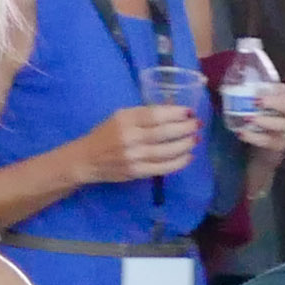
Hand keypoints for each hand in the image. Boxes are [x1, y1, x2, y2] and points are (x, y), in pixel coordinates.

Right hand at [70, 101, 198, 187]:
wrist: (87, 159)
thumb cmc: (106, 134)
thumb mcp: (119, 117)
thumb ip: (142, 115)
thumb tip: (172, 112)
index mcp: (124, 119)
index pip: (154, 115)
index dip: (175, 113)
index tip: (189, 111)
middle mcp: (129, 137)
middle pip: (163, 132)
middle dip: (184, 128)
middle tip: (197, 125)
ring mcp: (133, 156)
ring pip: (165, 151)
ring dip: (184, 145)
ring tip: (195, 139)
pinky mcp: (136, 172)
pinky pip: (162, 168)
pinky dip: (178, 162)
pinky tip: (188, 156)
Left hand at [225, 73, 284, 158]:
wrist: (256, 145)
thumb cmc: (253, 117)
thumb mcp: (248, 101)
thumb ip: (239, 89)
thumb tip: (205, 78)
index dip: (278, 91)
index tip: (259, 90)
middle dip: (275, 103)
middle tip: (256, 101)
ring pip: (283, 125)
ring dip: (266, 121)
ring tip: (248, 118)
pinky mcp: (279, 146)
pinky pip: (270, 141)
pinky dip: (255, 137)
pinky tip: (241, 133)